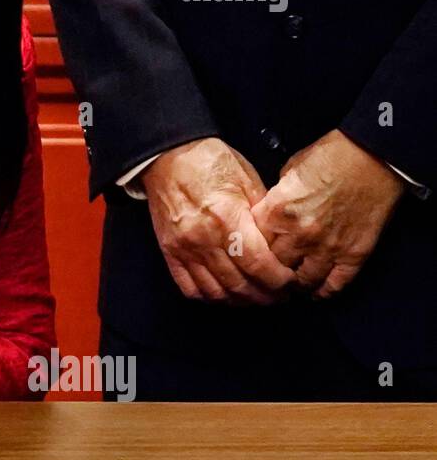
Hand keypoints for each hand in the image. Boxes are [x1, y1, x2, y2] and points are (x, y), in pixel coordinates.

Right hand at [140, 137, 296, 303]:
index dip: (279, 281)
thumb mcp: (248, 181)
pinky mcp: (169, 252)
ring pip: (216, 292)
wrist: (169, 157)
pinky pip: (190, 288)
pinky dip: (210, 297)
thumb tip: (280, 245)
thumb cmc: (212, 163)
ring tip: (256, 297)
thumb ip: (263, 216)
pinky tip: (226, 293)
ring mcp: (184, 248)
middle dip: (265, 296)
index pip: (258, 265)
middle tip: (280, 296)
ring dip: (240, 301)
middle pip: (240, 285)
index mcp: (227, 218)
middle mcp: (204, 238)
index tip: (291, 282)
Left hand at [251, 129, 404, 298]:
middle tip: (269, 274)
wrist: (371, 157)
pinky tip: (316, 290)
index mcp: (276, 212)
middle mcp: (298, 235)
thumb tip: (266, 219)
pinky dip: (323, 291)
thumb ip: (273, 201)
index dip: (251, 252)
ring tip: (292, 284)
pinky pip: (334, 285)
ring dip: (296, 284)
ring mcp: (327, 247)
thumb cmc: (329, 159)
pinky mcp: (353, 254)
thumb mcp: (286, 174)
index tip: (251, 255)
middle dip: (270, 270)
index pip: (251, 246)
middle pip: (273, 267)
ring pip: (302, 282)